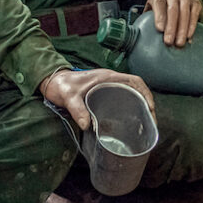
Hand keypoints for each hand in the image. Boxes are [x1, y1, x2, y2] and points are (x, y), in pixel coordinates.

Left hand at [38, 68, 155, 132]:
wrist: (52, 82)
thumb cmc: (61, 86)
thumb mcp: (68, 97)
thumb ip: (77, 109)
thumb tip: (87, 125)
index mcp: (108, 77)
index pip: (134, 81)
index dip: (145, 93)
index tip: (150, 107)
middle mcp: (111, 80)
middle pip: (136, 88)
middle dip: (146, 102)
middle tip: (150, 120)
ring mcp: (108, 86)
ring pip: (130, 93)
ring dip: (139, 105)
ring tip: (144, 122)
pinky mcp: (103, 93)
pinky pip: (122, 98)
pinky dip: (130, 107)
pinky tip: (129, 120)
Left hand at [145, 0, 201, 46]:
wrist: (179, 1)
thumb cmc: (161, 11)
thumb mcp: (152, 12)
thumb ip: (146, 20)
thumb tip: (140, 36)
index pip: (158, 3)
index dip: (159, 16)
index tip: (160, 29)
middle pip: (172, 8)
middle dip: (171, 26)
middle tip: (169, 41)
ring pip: (184, 12)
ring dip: (182, 29)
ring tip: (179, 42)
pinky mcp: (195, 2)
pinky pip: (194, 14)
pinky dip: (191, 26)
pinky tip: (188, 36)